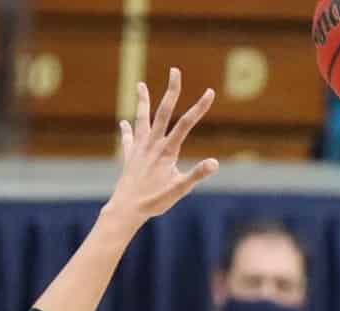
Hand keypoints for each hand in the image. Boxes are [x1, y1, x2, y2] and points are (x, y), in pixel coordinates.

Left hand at [102, 67, 217, 225]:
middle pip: (163, 112)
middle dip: (171, 90)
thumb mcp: (180, 190)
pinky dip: (127, 130)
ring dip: (142, 101)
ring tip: (140, 85)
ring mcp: (139, 149)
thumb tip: (215, 163)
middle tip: (175, 71)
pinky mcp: (129, 157)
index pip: (186, 124)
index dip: (199, 107)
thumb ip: (197, 174)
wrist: (126, 209)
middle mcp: (152, 145)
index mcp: (167, 151)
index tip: (209, 92)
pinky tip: (124, 123)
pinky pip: (128, 139)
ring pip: (142, 119)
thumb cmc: (154, 201)